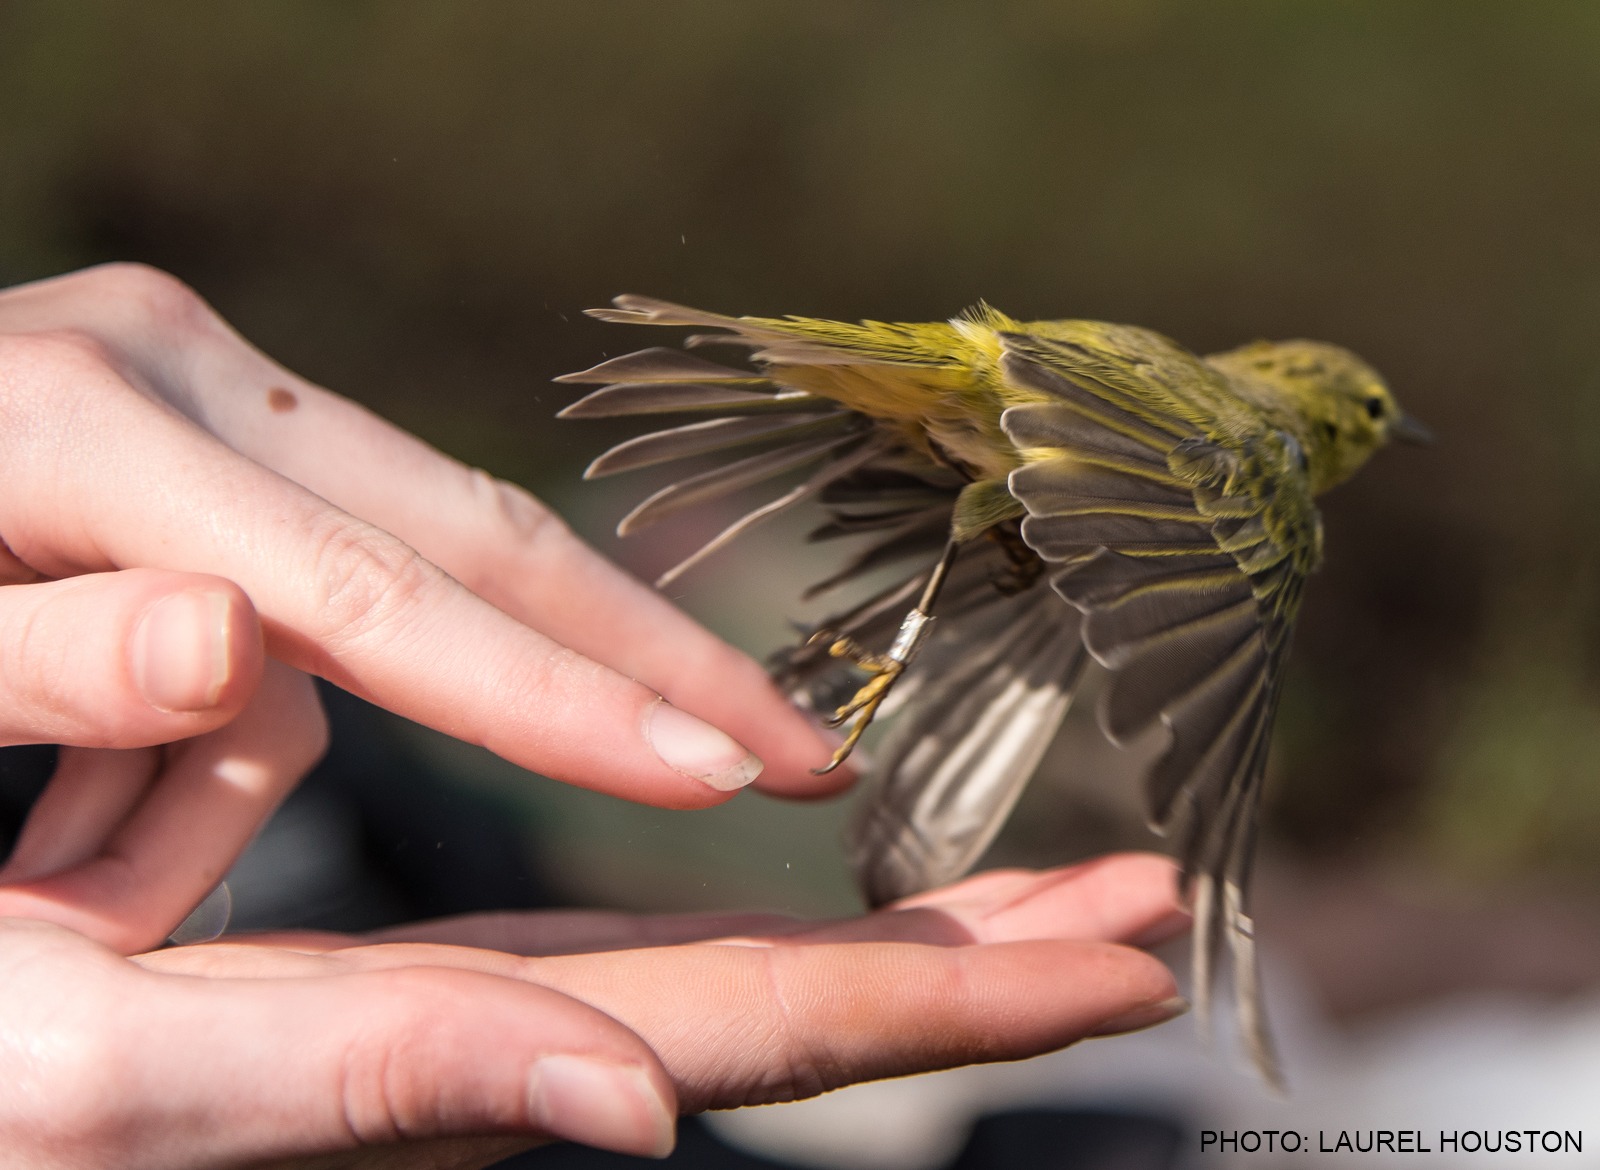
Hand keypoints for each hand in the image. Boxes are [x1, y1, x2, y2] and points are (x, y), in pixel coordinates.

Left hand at [0, 264, 839, 952]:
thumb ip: (29, 667)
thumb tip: (231, 645)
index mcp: (78, 420)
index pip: (380, 592)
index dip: (564, 701)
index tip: (734, 770)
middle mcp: (170, 365)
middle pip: (475, 539)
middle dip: (636, 670)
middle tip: (797, 754)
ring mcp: (194, 382)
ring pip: (374, 603)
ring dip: (258, 784)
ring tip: (82, 897)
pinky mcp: (200, 424)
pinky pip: (304, 598)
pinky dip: (230, 737)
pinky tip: (91, 817)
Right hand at [2, 855, 1186, 1169]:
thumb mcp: (117, 1084)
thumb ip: (369, 1090)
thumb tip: (627, 1116)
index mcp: (466, 1067)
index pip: (770, 1032)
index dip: (964, 1001)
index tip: (1139, 952)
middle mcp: (501, 1056)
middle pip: (796, 1012)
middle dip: (985, 967)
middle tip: (1154, 912)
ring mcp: (468, 1030)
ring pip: (730, 980)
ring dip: (895, 941)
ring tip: (1037, 895)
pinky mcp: (406, 998)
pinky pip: (621, 956)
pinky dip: (748, 930)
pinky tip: (795, 899)